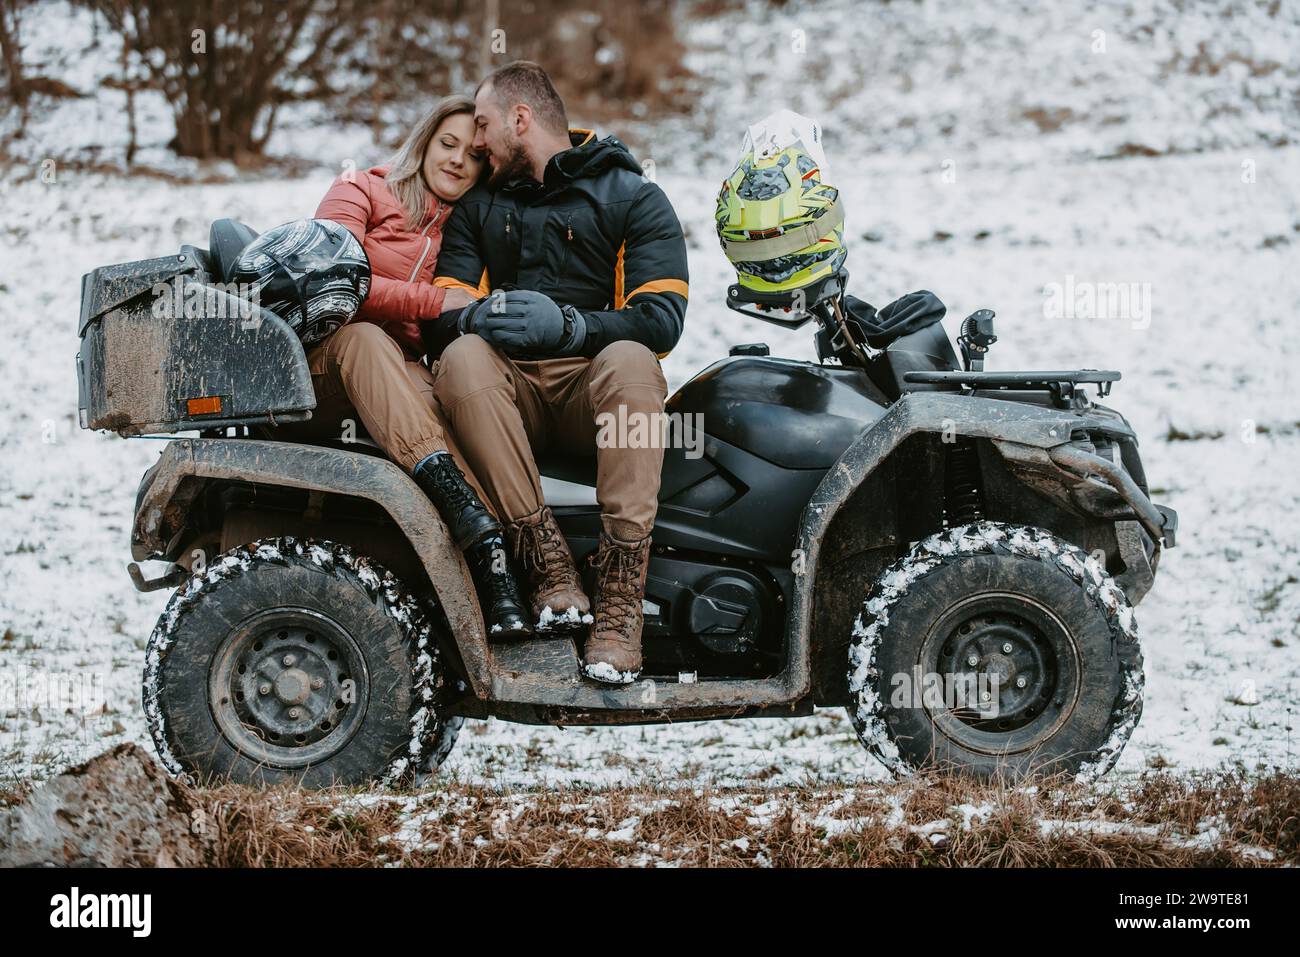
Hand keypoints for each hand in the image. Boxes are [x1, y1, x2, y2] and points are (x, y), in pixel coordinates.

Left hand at [464, 289, 585, 357]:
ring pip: (505, 324)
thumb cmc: (544, 311)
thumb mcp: (535, 298)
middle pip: (504, 311)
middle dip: (492, 313)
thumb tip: (496, 294)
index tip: (490, 304)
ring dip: (493, 325)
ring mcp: (529, 326)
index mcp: (531, 299)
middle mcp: (530, 311)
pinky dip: (500, 335)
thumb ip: (518, 295)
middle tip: (485, 315)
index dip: (496, 301)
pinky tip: (495, 334)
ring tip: (488, 324)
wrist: (560, 328)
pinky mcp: (528, 339)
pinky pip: (509, 337)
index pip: (508, 298)